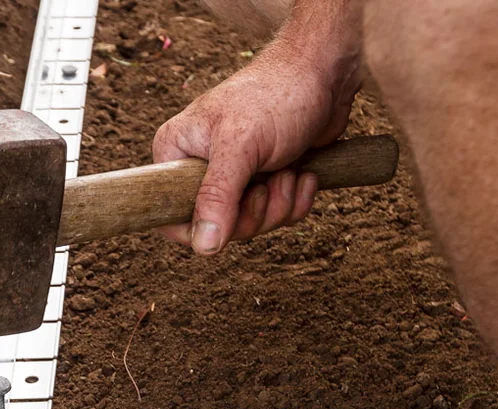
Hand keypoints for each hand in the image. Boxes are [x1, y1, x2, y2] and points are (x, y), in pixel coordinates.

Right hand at [153, 38, 359, 253]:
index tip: (230, 217)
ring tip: (289, 170)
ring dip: (278, 204)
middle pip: (216, 228)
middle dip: (253, 212)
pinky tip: (303, 173)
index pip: (171, 216)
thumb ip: (217, 197)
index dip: (200, 229)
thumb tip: (204, 246)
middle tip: (268, 182)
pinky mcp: (263, 183)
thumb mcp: (240, 147)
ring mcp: (233, 179)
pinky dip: (295, 201)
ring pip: (249, 226)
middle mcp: (199, 169)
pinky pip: (274, 217)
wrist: (326, 73)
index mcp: (176, 155)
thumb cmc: (277, 95)